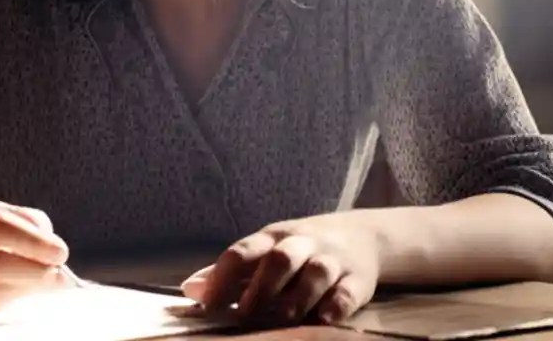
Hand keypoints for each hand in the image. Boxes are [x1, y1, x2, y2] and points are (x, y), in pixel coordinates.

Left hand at [181, 213, 380, 326]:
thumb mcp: (265, 249)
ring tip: (285, 318)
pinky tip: (325, 317)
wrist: (362, 234)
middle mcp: (302, 244)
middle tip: (245, 314)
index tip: (206, 306)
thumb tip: (190, 290)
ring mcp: (332, 259)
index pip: (243, 251)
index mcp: (272, 237)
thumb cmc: (299, 248)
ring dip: (299, 295)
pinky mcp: (359, 279)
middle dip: (262, 287)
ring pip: (317, 271)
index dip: (222, 278)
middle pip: (281, 258)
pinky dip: (338, 303)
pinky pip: (350, 290)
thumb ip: (230, 272)